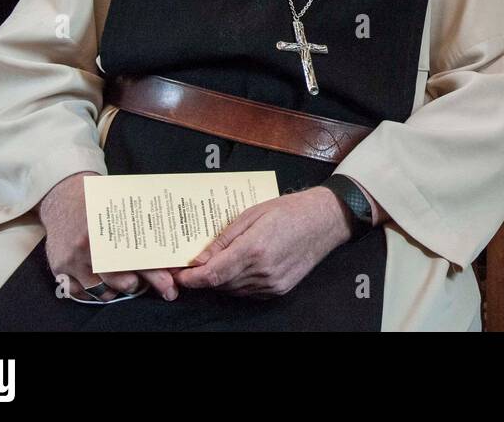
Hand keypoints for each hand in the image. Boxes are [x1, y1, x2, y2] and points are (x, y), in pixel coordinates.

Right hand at [38, 171, 176, 301]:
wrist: (63, 197)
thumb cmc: (99, 201)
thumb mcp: (123, 204)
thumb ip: (144, 226)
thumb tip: (172, 250)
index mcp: (111, 227)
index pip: (139, 258)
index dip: (157, 275)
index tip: (169, 285)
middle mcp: (90, 245)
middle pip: (120, 279)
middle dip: (137, 285)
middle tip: (142, 282)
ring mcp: (73, 258)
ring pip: (100, 290)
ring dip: (116, 290)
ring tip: (125, 282)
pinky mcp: (60, 267)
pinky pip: (79, 292)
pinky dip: (93, 292)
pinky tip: (103, 284)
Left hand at [174, 186, 351, 295]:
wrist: (324, 220)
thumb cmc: (289, 210)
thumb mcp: (251, 214)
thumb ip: (223, 239)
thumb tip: (199, 258)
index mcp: (254, 249)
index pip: (212, 275)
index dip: (191, 278)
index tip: (178, 274)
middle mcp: (263, 271)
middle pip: (220, 284)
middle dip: (204, 276)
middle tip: (194, 263)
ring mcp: (272, 283)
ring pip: (233, 289)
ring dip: (221, 279)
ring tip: (220, 260)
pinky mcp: (279, 289)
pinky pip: (248, 292)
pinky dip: (238, 282)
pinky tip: (240, 266)